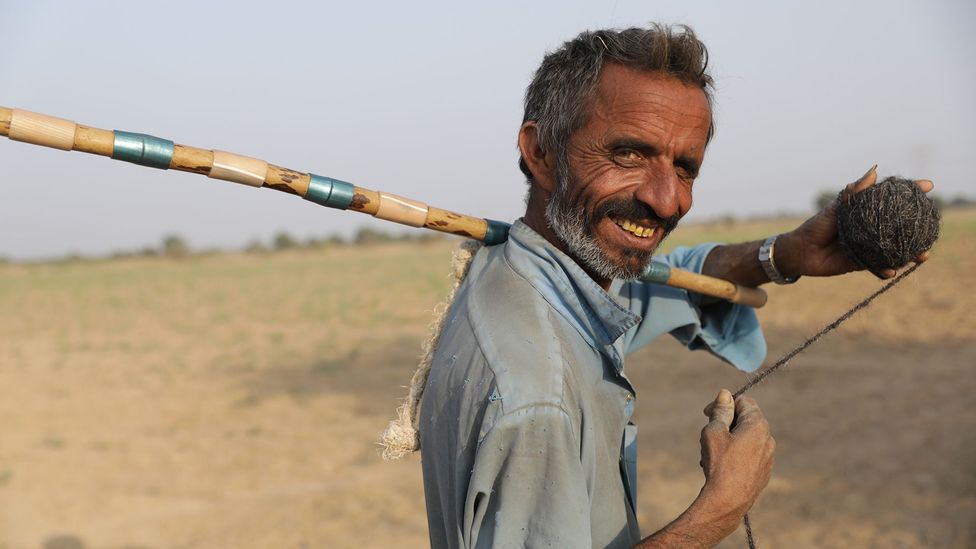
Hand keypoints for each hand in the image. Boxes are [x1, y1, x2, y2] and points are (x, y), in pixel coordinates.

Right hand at [696, 390, 774, 527]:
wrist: (728, 502)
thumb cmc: (720, 464)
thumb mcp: (714, 432)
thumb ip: (721, 411)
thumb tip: (725, 393)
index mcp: (758, 425)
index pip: (743, 401)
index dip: (723, 403)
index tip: (707, 413)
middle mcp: (768, 439)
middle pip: (744, 419)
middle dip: (724, 423)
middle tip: (707, 435)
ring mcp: (768, 457)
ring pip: (745, 438)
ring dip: (727, 440)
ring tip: (710, 454)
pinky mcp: (763, 472)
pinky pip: (748, 455)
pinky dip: (734, 455)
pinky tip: (720, 467)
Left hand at [775, 166, 933, 278]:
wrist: (800, 251)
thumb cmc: (817, 225)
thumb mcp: (836, 207)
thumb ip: (854, 193)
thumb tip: (875, 171)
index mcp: (868, 213)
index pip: (894, 202)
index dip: (912, 194)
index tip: (928, 186)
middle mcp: (872, 230)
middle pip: (901, 228)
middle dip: (919, 229)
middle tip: (932, 229)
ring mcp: (869, 247)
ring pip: (895, 250)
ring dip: (910, 254)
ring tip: (923, 255)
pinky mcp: (861, 264)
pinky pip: (877, 267)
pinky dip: (885, 269)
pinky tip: (891, 270)